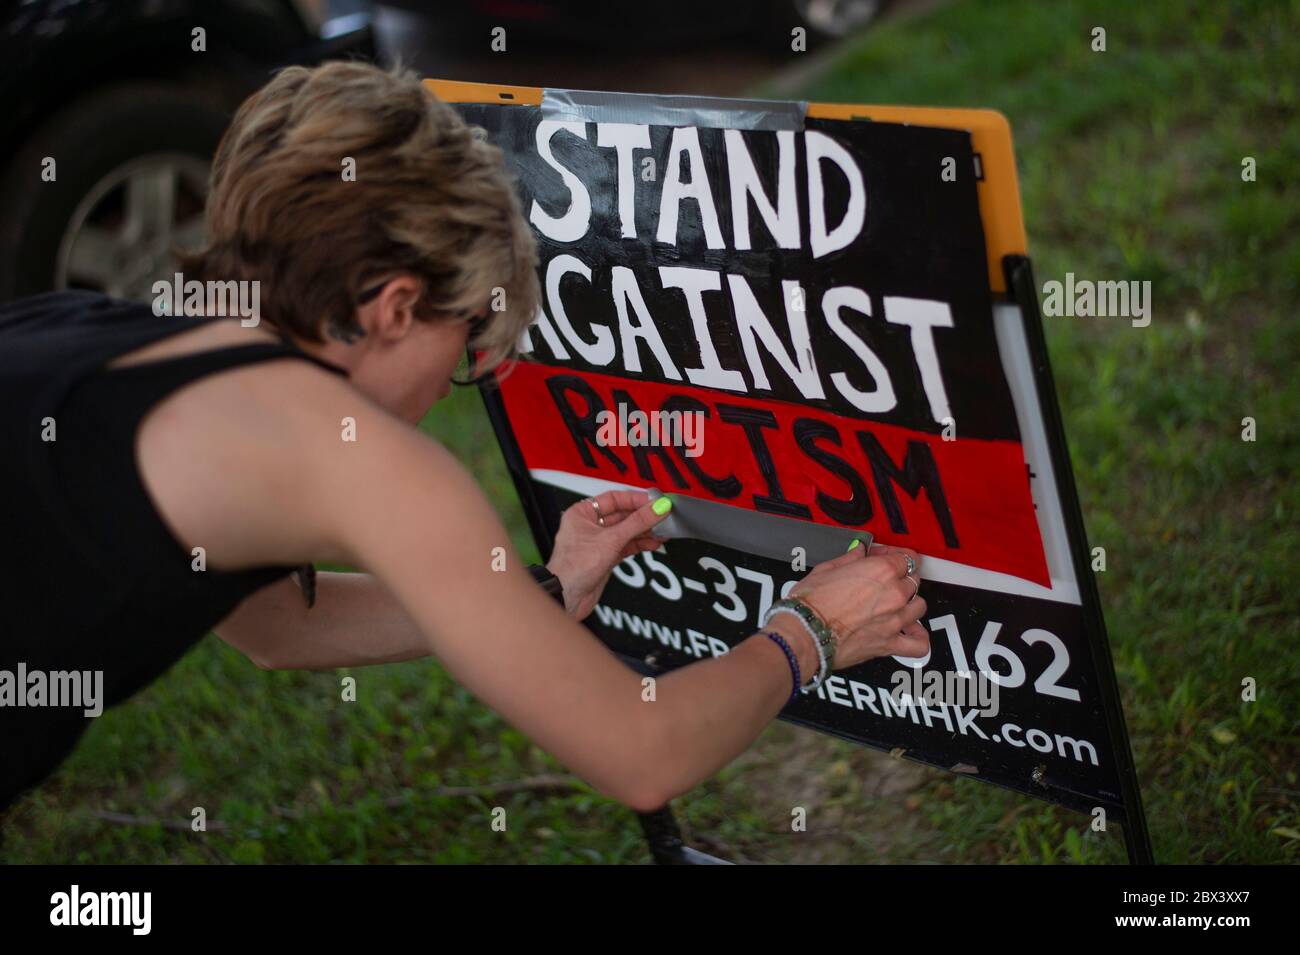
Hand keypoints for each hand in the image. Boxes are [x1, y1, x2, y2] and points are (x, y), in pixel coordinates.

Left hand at [546, 491, 671, 618]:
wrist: (566, 598)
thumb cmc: (572, 568)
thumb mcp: (611, 539)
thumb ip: (637, 523)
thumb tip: (656, 509)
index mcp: (582, 513)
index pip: (614, 498)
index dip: (636, 499)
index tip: (654, 501)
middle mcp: (588, 526)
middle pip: (622, 515)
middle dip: (643, 517)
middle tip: (662, 515)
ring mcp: (597, 543)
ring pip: (626, 532)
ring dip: (645, 531)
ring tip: (662, 530)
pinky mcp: (605, 558)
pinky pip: (626, 546)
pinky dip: (640, 544)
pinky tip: (653, 543)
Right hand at [787, 542, 928, 668]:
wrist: (804, 634)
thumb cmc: (810, 605)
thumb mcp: (826, 570)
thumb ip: (850, 558)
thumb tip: (858, 552)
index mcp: (881, 570)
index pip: (906, 557)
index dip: (894, 555)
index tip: (885, 558)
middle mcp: (894, 594)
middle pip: (913, 580)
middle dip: (900, 578)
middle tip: (884, 581)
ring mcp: (895, 620)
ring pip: (920, 606)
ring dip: (910, 603)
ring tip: (896, 604)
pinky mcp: (889, 644)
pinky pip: (919, 644)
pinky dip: (919, 638)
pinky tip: (910, 632)